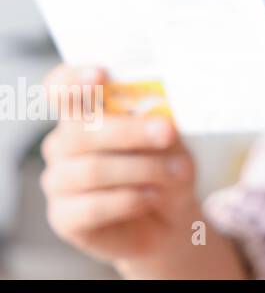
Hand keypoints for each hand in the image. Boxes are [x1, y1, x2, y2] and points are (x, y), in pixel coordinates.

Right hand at [39, 65, 200, 267]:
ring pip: (92, 169)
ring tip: (177, 172)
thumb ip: (159, 120)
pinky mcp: (64, 218)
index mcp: (84, 115)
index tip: (100, 74)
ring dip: (142, 169)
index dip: (72, 80)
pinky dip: (131, 199)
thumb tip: (162, 108)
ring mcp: (58, 181)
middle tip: (167, 132)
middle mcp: (63, 145)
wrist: (170, 218)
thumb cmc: (166, 167)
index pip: (61, 88)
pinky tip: (152, 196)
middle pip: (81, 131)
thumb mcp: (172, 139)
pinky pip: (93, 206)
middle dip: (130, 131)